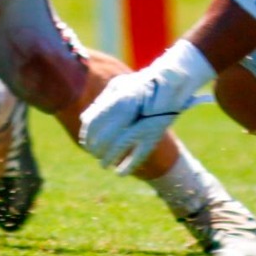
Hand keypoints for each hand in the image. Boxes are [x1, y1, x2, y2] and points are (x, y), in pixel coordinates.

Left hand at [79, 39, 213, 173]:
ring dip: (109, 157)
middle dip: (96, 147)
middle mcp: (131, 111)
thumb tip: (84, 119)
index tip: (85, 141)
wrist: (171, 82)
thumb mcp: (118, 86)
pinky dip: (129, 165)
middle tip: (92, 153)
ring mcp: (144, 124)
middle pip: (106, 135)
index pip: (95, 120)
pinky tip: (119, 173)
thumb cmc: (140, 83)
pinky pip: (141, 154)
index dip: (88, 134)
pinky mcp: (156, 134)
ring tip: (102, 164)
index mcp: (118, 98)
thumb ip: (102, 102)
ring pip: (122, 146)